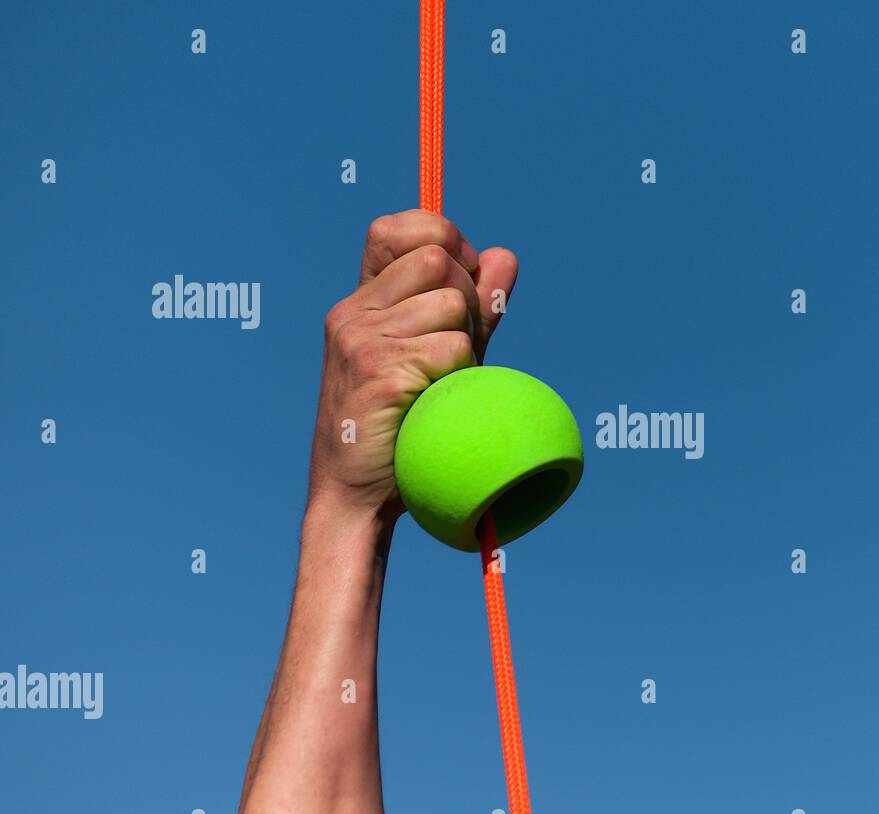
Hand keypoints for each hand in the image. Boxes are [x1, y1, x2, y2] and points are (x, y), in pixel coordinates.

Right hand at [307, 209, 518, 521]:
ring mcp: (361, 339)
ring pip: (450, 303)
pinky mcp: (378, 372)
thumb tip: (504, 255)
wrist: (356, 498)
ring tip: (440, 383)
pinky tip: (433, 403)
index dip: (442, 242)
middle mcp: (354, 312)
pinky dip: (459, 376)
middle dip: (466, 299)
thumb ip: (474, 307)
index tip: (460, 286)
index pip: (396, 228)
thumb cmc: (403, 429)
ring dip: (465, 344)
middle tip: (454, 353)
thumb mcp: (441, 357)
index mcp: (361, 302)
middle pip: (437, 257)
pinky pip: (453, 349)